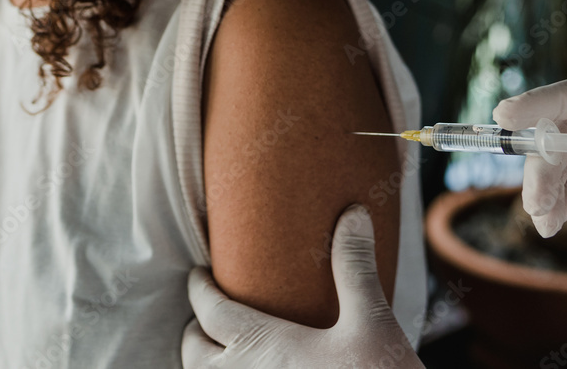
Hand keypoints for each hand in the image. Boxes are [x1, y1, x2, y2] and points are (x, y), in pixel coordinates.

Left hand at [182, 205, 423, 368]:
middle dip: (196, 329)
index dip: (199, 289)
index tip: (198, 275)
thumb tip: (352, 214)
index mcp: (259, 347)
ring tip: (228, 348)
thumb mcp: (372, 321)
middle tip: (209, 312)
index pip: (209, 311)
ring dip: (209, 364)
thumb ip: (354, 267)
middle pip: (195, 352)